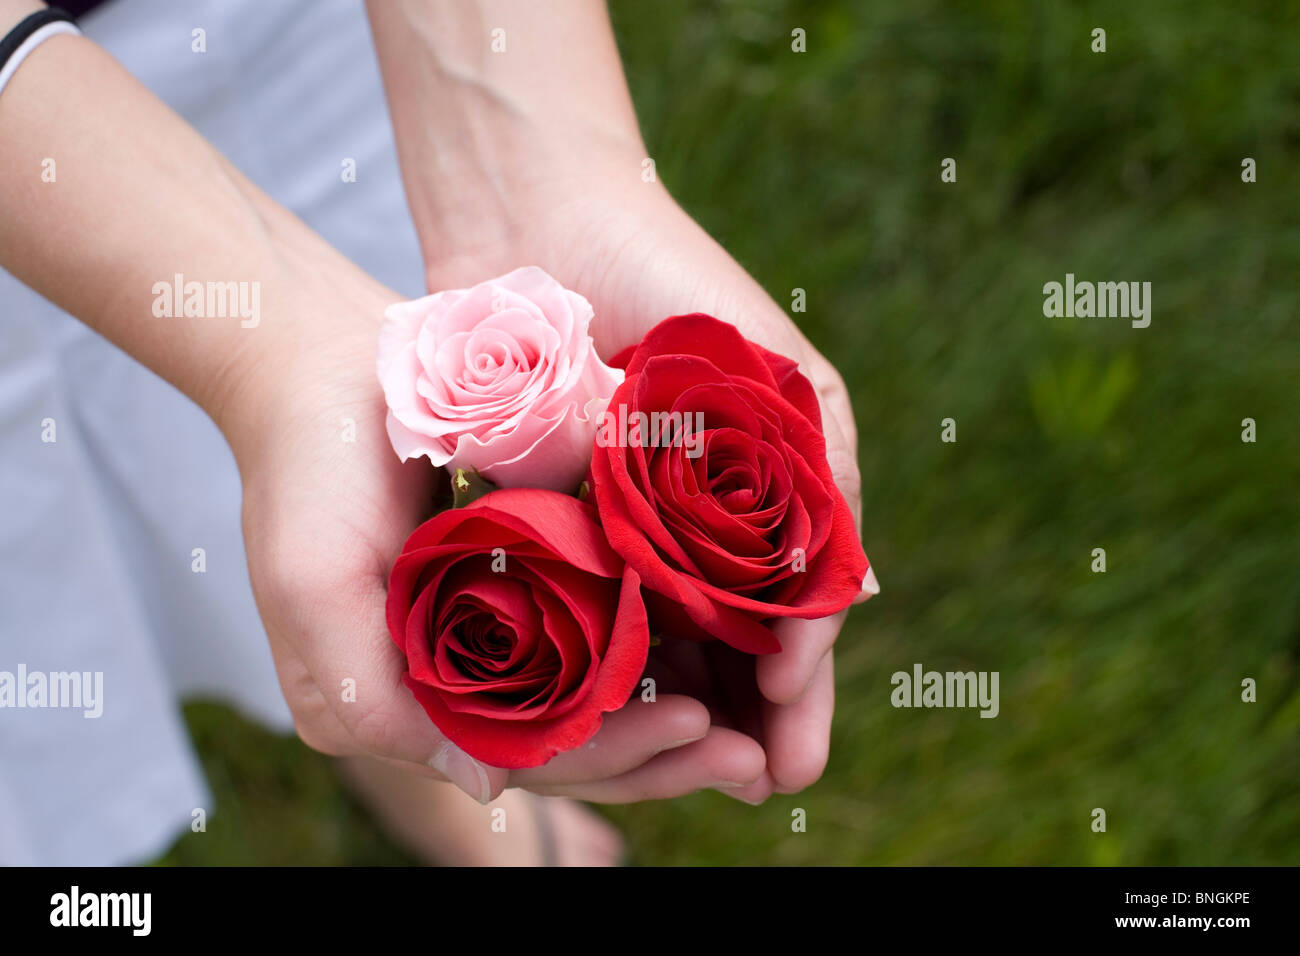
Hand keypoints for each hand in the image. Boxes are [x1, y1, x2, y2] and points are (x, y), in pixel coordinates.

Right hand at [229, 274, 765, 803]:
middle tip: (749, 755)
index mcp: (393, 706)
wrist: (321, 363)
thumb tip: (489, 790)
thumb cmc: (307, 468)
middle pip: (567, 742)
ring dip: (665, 715)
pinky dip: (648, 647)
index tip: (698, 723)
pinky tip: (714, 649)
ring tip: (751, 726)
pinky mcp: (514, 582)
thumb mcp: (310, 583)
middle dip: (658, 754)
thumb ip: (371, 696)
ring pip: (589, 701)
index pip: (520, 758)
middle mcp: (442, 685)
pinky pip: (590, 633)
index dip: (612, 754)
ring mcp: (483, 634)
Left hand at [424, 153, 870, 799]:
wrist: (544, 221)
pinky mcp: (551, 523)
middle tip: (752, 782)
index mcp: (763, 501)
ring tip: (690, 767)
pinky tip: (610, 710)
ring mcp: (622, 532)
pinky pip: (584, 613)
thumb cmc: (675, 284)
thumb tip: (850, 599)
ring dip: (680, 711)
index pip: (793, 621)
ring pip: (661, 650)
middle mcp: (695, 529)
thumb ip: (820, 480)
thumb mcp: (778, 379)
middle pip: (731, 653)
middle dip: (747, 723)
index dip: (800, 692)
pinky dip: (604, 663)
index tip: (791, 751)